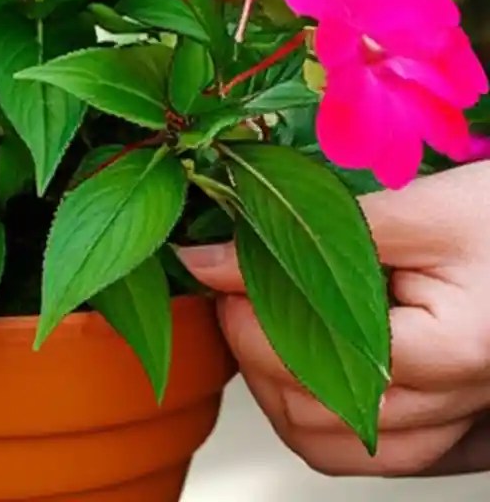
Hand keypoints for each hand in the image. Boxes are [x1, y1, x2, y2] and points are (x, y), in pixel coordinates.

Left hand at [181, 162, 489, 475]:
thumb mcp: (422, 207)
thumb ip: (316, 232)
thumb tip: (206, 260)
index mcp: (451, 351)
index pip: (312, 355)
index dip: (247, 316)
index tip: (225, 271)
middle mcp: (453, 402)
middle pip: (309, 409)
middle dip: (251, 350)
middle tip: (238, 290)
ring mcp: (448, 424)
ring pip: (324, 443)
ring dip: (272, 388)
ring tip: (264, 322)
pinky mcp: (441, 427)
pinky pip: (358, 452)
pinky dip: (311, 417)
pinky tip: (297, 362)